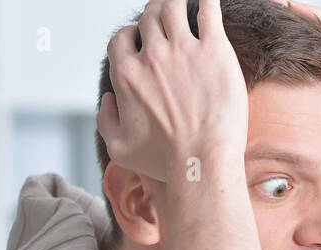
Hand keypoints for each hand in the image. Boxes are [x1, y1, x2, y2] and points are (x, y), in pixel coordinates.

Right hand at [97, 0, 247, 182]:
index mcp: (126, 73)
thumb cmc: (164, 161)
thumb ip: (105, 120)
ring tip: (183, 2)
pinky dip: (206, 0)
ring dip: (175, 2)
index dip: (131, 36)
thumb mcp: (118, 148)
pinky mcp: (215, 51)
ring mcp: (183, 50)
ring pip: (172, 8)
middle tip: (165, 16)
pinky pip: (208, 10)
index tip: (141, 39)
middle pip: (148, 19)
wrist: (201, 162)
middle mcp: (151, 56)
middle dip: (154, 15)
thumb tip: (108, 98)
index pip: (122, 39)